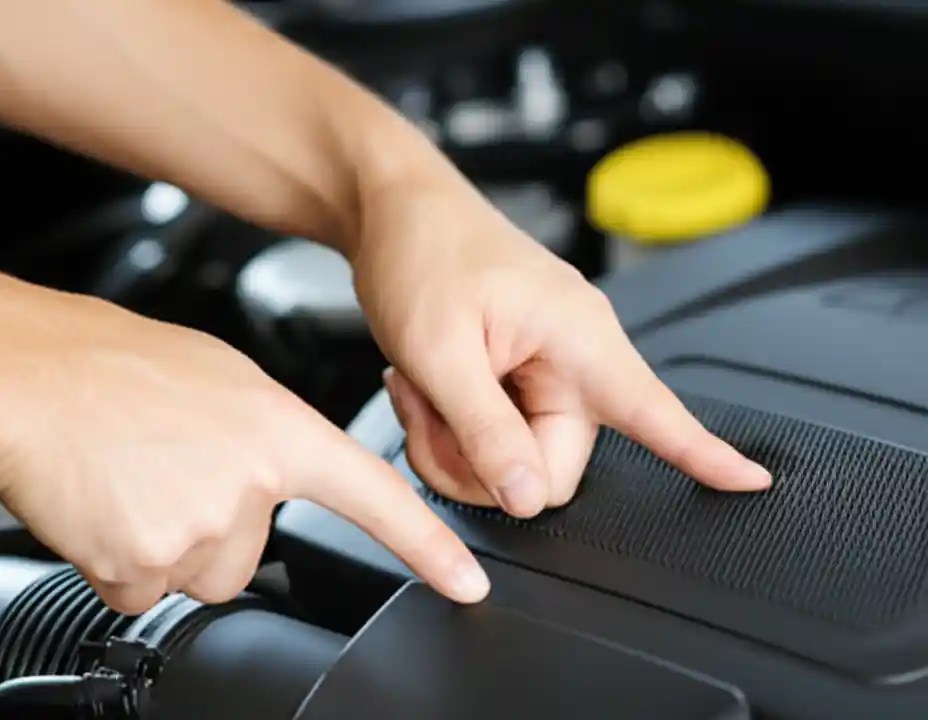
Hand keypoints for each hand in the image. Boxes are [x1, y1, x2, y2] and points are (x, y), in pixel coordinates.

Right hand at [0, 288, 489, 612]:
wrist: (24, 372)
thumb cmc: (108, 363)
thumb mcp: (217, 377)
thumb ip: (261, 434)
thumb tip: (262, 479)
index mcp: (274, 428)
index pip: (372, 496)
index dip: (425, 545)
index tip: (465, 582)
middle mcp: (245, 484)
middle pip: (247, 557)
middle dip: (210, 530)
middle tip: (164, 472)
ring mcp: (194, 528)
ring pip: (193, 575)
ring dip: (163, 543)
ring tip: (128, 480)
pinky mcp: (138, 563)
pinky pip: (140, 589)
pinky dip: (119, 558)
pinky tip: (100, 505)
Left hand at [351, 175, 771, 517]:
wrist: (393, 213)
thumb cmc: (422, 251)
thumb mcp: (440, 350)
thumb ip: (486, 430)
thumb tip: (526, 497)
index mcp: (578, 337)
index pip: (657, 410)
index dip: (704, 454)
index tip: (750, 482)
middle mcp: (572, 357)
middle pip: (549, 469)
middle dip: (480, 462)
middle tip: (431, 415)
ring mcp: (542, 371)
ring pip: (512, 462)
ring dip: (456, 443)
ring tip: (423, 389)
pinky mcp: (513, 380)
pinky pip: (494, 440)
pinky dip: (451, 430)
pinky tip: (426, 390)